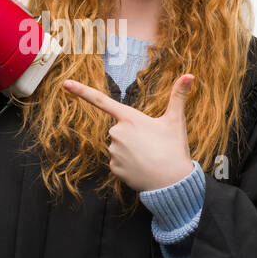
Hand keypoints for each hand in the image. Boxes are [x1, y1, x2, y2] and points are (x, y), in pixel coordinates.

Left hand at [62, 73, 195, 192]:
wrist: (172, 183)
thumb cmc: (173, 149)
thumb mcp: (175, 121)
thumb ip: (178, 96)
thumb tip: (190, 75)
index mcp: (129, 118)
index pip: (101, 100)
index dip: (82, 91)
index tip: (66, 84)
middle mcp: (117, 133)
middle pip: (119, 129)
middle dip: (132, 135)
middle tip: (152, 144)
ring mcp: (113, 152)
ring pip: (118, 147)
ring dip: (131, 150)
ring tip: (149, 157)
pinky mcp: (113, 169)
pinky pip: (118, 163)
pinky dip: (128, 165)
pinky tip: (142, 168)